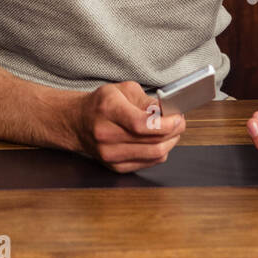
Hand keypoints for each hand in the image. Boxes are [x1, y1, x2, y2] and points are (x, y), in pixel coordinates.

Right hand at [70, 82, 185, 172]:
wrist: (78, 122)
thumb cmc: (101, 104)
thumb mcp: (123, 90)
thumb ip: (147, 100)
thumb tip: (168, 111)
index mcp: (108, 110)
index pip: (142, 124)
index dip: (166, 124)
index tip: (178, 117)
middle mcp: (106, 135)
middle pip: (152, 142)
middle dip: (173, 132)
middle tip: (179, 122)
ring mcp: (110, 154)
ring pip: (154, 155)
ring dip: (169, 143)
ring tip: (171, 131)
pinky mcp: (115, 167)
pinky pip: (148, 163)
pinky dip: (159, 153)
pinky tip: (159, 141)